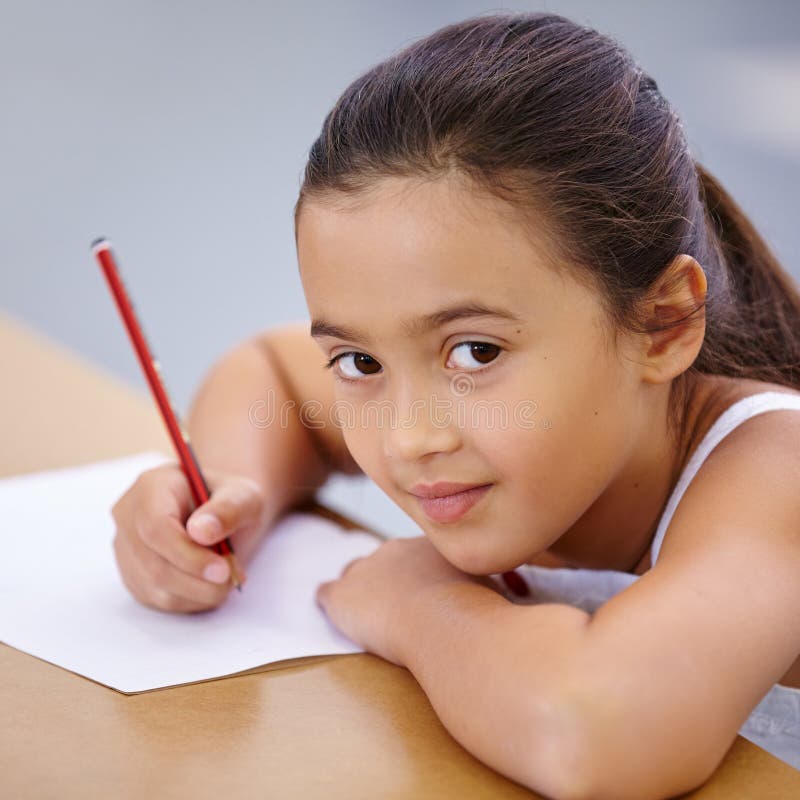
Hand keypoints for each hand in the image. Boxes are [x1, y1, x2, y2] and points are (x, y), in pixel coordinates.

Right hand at [111, 463, 267, 613]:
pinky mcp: (135, 576)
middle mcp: (129, 517)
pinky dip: (192, 600)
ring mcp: (127, 549)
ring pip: (155, 588)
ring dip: (198, 593)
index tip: (222, 569)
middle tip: (231, 579)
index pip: (155, 527)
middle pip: (152, 563)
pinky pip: (159, 600)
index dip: (187, 554)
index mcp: (151, 487)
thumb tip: (201, 531)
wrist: (222, 513)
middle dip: (197, 579)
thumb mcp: (244, 495)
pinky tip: (211, 584)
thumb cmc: (231, 499)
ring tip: (227, 578)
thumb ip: (228, 509)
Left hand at [316, 535, 500, 665]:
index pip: (415, 556)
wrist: (446, 624)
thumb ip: (493, 582)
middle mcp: (396, 550)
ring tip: (368, 610)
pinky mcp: (343, 596)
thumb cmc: (478, 609)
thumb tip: (517, 587)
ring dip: (361, 591)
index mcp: (429, 546)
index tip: (425, 590)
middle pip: (384, 561)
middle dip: (389, 579)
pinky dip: (331, 603)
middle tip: (399, 603)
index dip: (418, 575)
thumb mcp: (493, 586)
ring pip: (354, 575)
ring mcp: (366, 572)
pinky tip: (330, 609)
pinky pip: (328, 594)